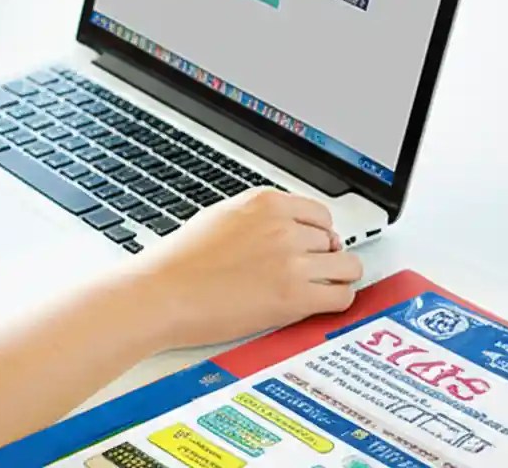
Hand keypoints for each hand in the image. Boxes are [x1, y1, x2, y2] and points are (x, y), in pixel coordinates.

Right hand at [138, 187, 362, 349]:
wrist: (161, 293)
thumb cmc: (178, 262)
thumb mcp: (219, 217)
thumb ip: (258, 218)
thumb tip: (285, 228)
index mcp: (264, 203)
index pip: (320, 214)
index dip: (317, 234)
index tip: (312, 247)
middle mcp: (283, 227)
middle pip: (333, 240)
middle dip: (322, 257)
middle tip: (306, 272)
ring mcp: (291, 261)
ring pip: (347, 267)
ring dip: (335, 278)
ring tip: (315, 289)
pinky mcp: (295, 297)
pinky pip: (342, 296)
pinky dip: (336, 301)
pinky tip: (318, 304)